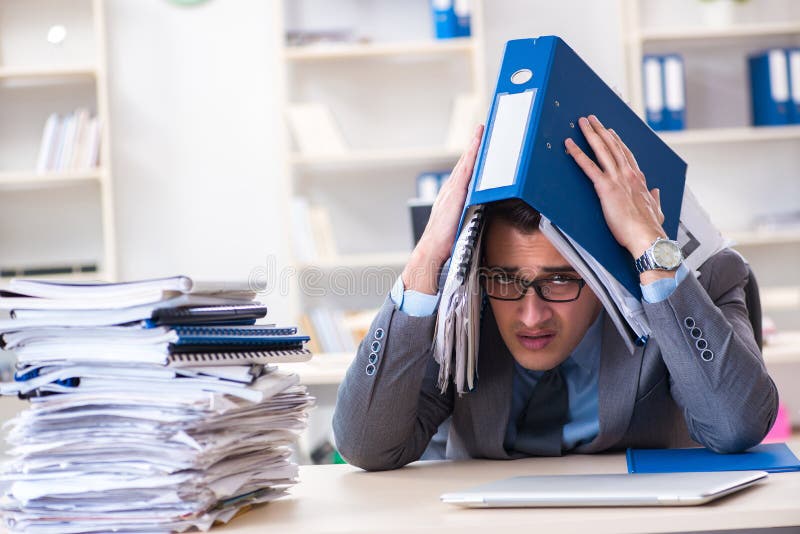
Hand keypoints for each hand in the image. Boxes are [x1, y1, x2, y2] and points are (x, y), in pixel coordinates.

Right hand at [402, 124, 483, 294]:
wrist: (431, 250)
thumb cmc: (445, 242)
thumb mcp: (458, 223)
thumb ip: (467, 213)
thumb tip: (480, 211)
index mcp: (452, 196)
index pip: (464, 172)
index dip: (471, 156)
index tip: (479, 141)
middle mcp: (449, 190)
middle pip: (464, 163)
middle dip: (473, 145)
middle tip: (482, 128)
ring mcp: (451, 191)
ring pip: (464, 164)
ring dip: (473, 147)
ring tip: (481, 132)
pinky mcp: (454, 195)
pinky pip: (464, 172)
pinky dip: (470, 159)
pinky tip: (476, 149)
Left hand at [565, 115, 665, 259]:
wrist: (647, 236)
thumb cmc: (650, 228)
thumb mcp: (657, 209)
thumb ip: (655, 199)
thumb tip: (656, 191)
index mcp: (639, 180)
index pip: (626, 155)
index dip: (617, 142)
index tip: (611, 132)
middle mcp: (629, 174)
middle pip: (613, 146)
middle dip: (601, 130)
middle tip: (592, 119)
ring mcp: (617, 178)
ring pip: (602, 149)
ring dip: (590, 133)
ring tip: (582, 122)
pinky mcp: (605, 187)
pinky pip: (588, 166)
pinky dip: (577, 154)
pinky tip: (569, 145)